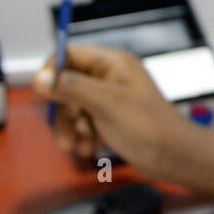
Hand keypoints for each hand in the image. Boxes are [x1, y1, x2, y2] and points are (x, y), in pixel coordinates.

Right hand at [31, 44, 187, 179]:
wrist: (175, 158)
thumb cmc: (146, 126)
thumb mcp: (105, 104)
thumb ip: (71, 87)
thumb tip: (38, 77)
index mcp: (112, 63)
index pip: (69, 55)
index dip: (51, 74)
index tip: (41, 98)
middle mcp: (109, 77)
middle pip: (66, 85)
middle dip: (62, 111)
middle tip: (68, 133)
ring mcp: (109, 99)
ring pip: (72, 107)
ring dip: (70, 128)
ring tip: (77, 147)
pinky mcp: (110, 119)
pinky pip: (83, 122)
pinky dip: (81, 136)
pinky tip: (89, 150)